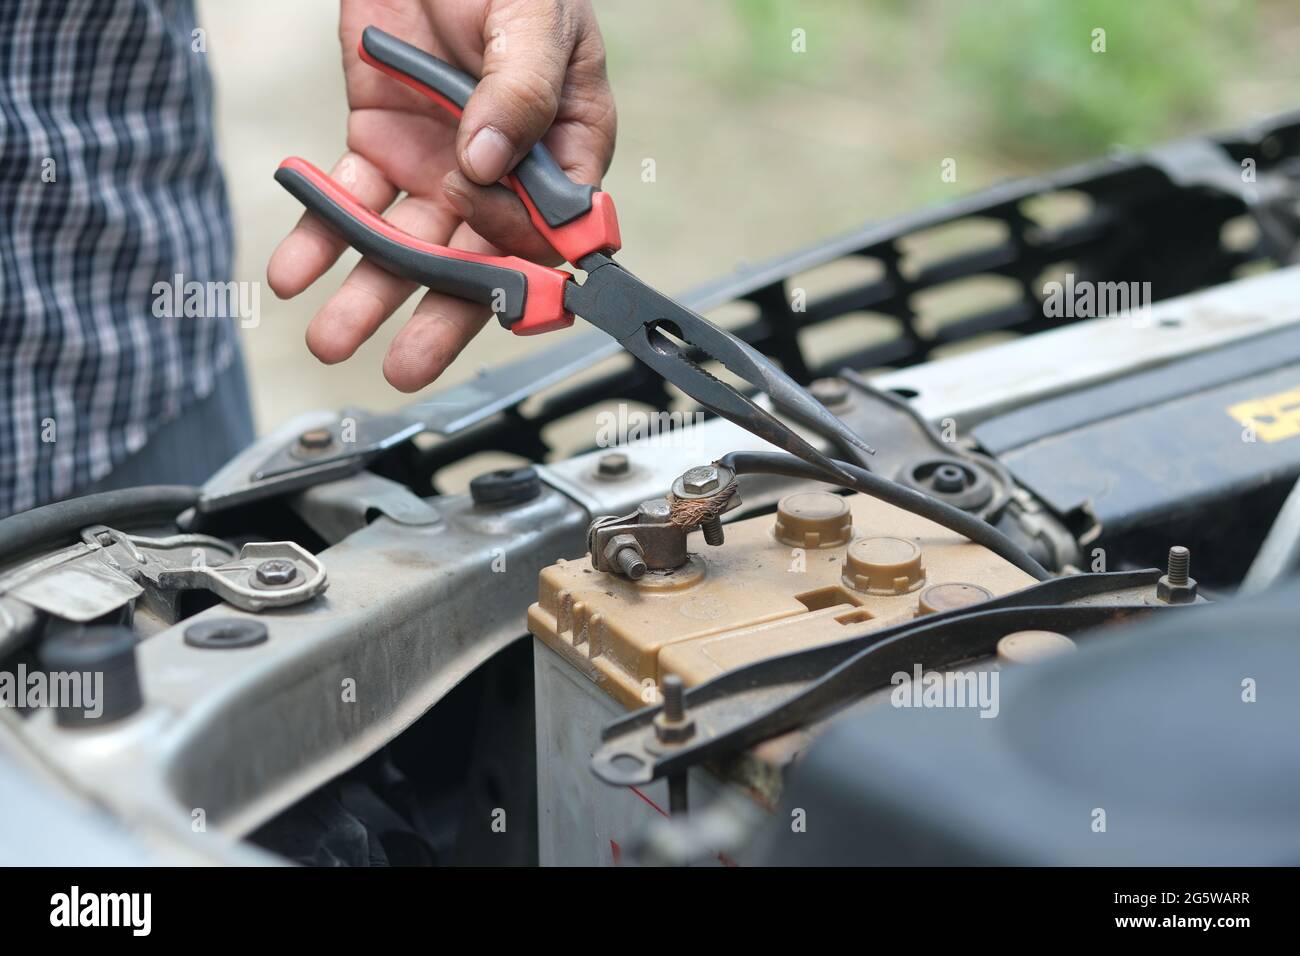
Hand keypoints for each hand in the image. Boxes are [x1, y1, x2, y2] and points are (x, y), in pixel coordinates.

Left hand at [267, 0, 614, 390]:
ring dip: (368, 292)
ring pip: (406, 243)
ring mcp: (439, 165)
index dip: (533, 277)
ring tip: (330, 336)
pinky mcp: (380, 144)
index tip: (506, 313)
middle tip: (403, 367)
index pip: (555, 233)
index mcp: (562, 150)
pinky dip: (318, 233)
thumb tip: (488, 163)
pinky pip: (349, 198)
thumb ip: (521, 88)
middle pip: (475, 260)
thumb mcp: (534, 18)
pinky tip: (294, 268)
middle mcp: (500, 175)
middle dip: (436, 315)